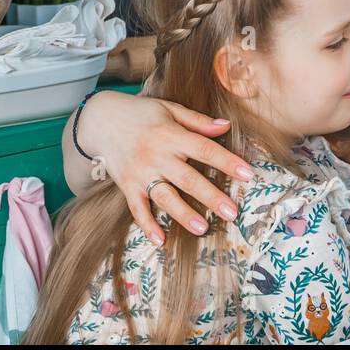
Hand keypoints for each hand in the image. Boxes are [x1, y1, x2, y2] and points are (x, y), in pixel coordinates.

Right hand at [73, 91, 255, 244]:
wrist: (101, 119)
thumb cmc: (141, 113)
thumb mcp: (170, 109)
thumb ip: (198, 121)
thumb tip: (226, 126)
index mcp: (171, 135)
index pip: (204, 149)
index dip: (227, 161)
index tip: (248, 173)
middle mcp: (157, 156)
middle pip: (187, 179)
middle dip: (211, 196)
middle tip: (232, 212)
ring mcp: (141, 173)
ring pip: (164, 197)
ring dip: (183, 214)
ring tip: (203, 228)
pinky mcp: (127, 186)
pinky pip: (137, 208)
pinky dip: (147, 225)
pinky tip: (160, 240)